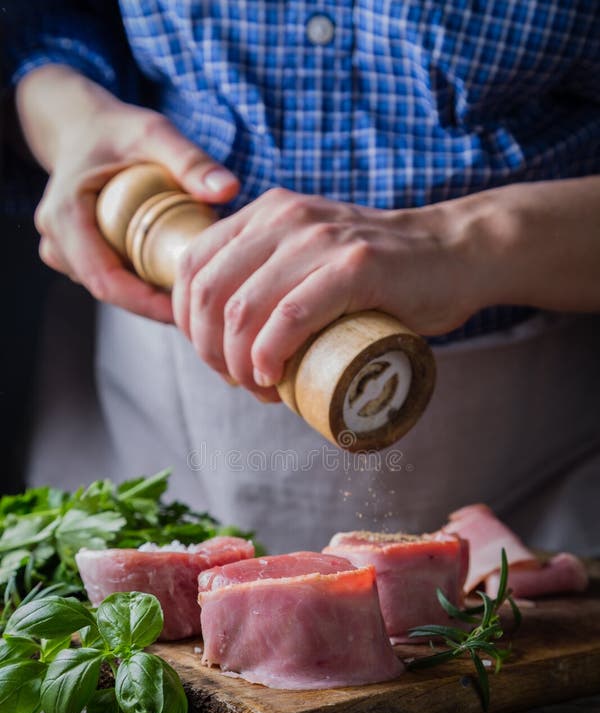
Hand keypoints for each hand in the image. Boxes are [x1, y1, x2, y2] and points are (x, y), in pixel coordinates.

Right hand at [16, 65, 239, 321]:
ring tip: (194, 289)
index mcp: (65, 216)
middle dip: (155, 303)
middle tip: (203, 303)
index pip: (106, 280)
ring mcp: (61, 252)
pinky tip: (175, 277)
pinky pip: (111, 280)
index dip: (148, 303)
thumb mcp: (154, 133)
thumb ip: (191, 160)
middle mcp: (56, 241)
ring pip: (111, 289)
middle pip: (110, 291)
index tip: (190, 307)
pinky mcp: (74, 256)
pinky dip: (141, 283)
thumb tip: (230, 189)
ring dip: (149, 296)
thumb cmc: (116, 128)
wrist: (80, 125)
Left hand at [172, 188, 479, 397]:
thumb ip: (271, 273)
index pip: (192, 267)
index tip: (214, 358)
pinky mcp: (355, 267)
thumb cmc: (380, 274)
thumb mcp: (310, 257)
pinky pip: (290, 316)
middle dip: (208, 351)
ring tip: (260, 386)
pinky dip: (270, 355)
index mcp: (265, 215)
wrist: (453, 255)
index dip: (188, 323)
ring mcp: (320, 240)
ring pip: (243, 309)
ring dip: (237, 363)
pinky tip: (272, 376)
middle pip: (210, 293)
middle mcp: (284, 218)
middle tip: (237, 381)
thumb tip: (225, 333)